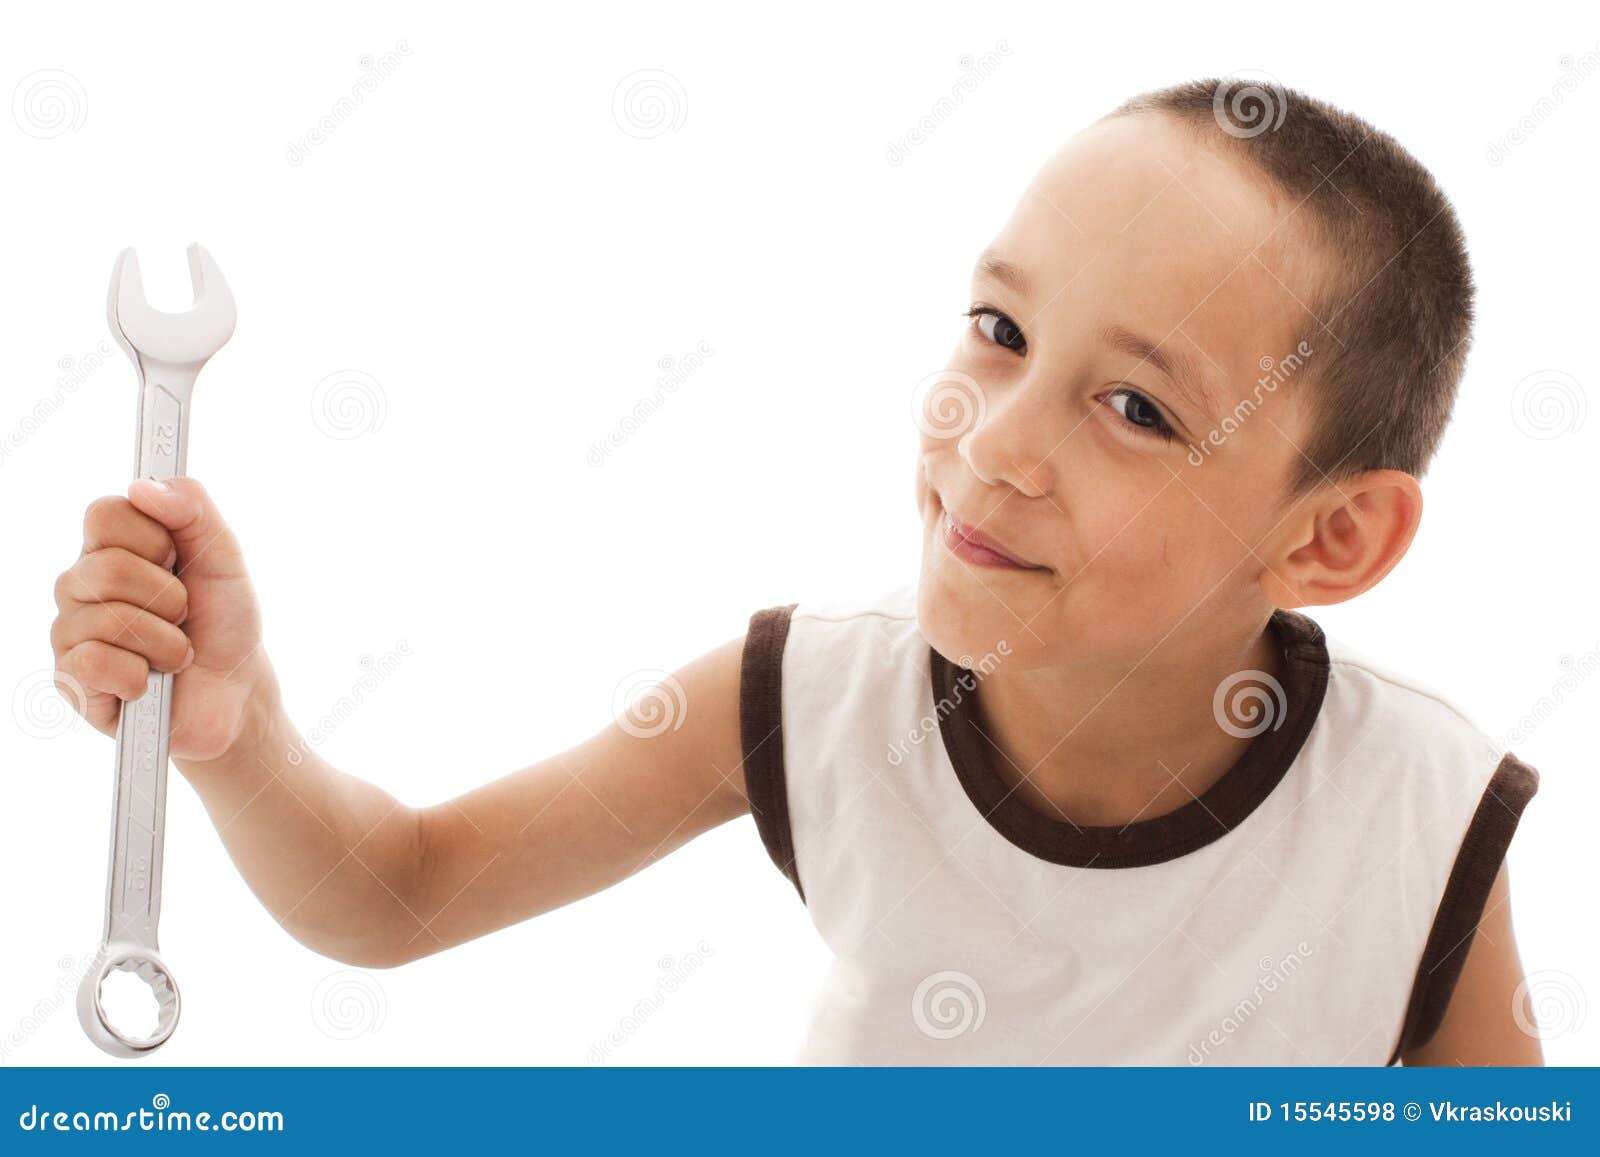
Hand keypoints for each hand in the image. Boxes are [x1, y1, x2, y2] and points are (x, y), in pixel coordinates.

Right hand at [51, 477, 275, 763]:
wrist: (236, 693)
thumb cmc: (225, 623)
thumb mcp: (225, 559)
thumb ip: (194, 511)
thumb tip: (142, 486)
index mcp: (111, 548)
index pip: (103, 512)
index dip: (151, 537)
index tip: (177, 559)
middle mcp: (81, 585)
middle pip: (106, 567)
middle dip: (169, 597)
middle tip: (184, 615)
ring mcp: (70, 632)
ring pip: (109, 618)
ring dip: (166, 642)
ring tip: (175, 655)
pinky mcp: (71, 680)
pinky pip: (94, 662)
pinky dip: (140, 675)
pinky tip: (148, 683)